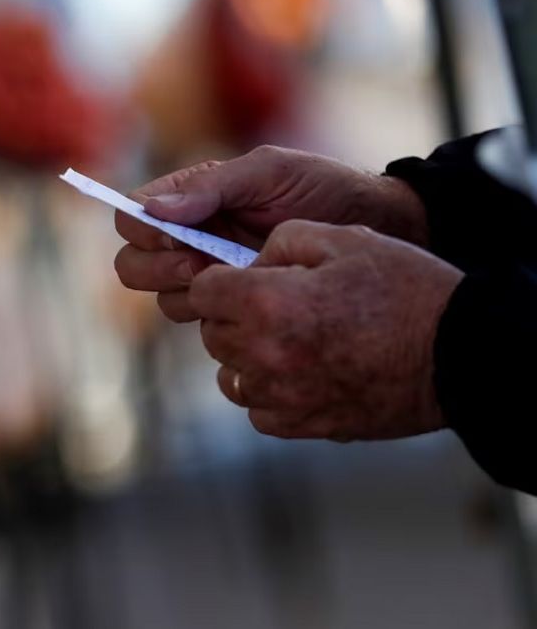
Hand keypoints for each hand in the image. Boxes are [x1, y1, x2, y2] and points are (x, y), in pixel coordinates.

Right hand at [114, 145, 427, 321]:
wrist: (384, 232)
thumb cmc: (328, 190)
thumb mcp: (273, 173)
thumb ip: (213, 186)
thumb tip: (155, 210)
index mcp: (193, 197)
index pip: (133, 215)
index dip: (142, 228)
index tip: (175, 234)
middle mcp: (192, 238)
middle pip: (133, 263)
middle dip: (158, 267)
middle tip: (200, 265)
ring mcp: (211, 276)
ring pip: (163, 298)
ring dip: (187, 294)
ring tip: (233, 281)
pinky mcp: (235, 308)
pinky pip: (201, 321)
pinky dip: (214, 316)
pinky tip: (251, 303)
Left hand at [189, 220, 463, 440]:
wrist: (460, 353)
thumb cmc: (406, 289)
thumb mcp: (343, 238)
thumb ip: (282, 241)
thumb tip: (249, 265)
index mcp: (267, 303)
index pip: (201, 291)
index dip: (219, 280)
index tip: (240, 278)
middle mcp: (265, 354)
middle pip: (212, 334)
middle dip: (233, 315)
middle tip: (273, 304)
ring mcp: (283, 396)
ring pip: (231, 375)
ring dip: (247, 356)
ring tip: (288, 338)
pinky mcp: (304, 425)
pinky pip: (258, 410)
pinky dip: (269, 392)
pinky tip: (300, 370)